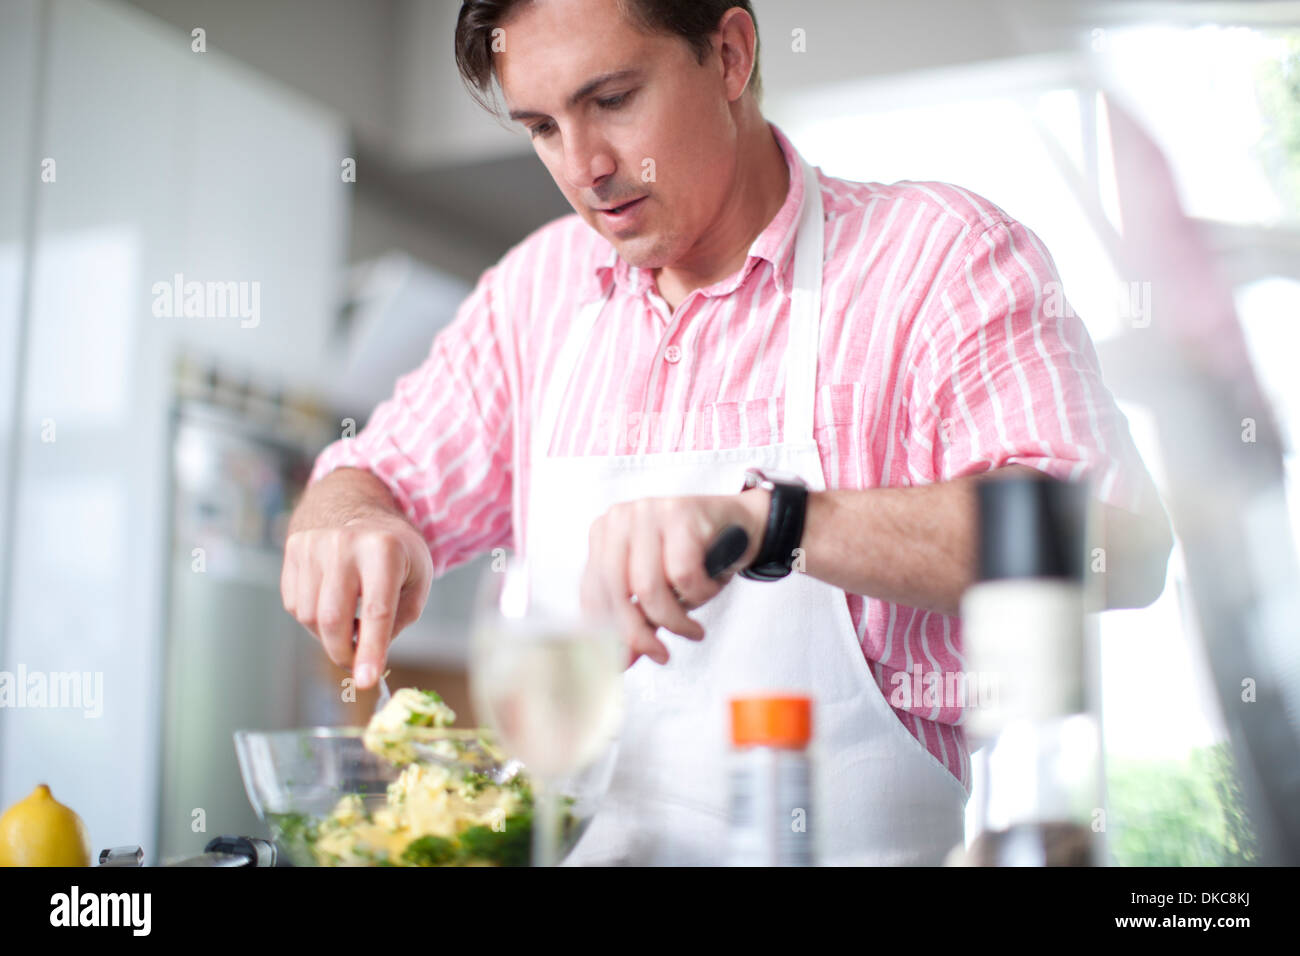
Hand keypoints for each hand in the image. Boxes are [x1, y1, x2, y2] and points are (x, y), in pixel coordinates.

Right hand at [280, 512, 433, 687]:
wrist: (359, 508)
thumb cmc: (395, 552)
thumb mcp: (417, 580)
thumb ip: (398, 621)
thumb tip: (367, 659)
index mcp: (384, 549)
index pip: (376, 611)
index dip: (371, 650)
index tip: (367, 681)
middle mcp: (344, 544)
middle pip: (332, 619)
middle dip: (344, 653)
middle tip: (357, 665)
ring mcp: (313, 545)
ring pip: (309, 617)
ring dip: (329, 634)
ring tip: (350, 621)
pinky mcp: (294, 550)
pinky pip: (295, 605)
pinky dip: (314, 617)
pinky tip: (332, 601)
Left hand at [579, 491, 767, 667]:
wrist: (740, 524)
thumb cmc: (696, 557)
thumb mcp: (660, 589)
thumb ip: (638, 619)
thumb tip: (622, 660)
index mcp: (605, 532)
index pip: (593, 591)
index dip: (608, 632)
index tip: (624, 661)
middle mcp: (621, 518)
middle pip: (617, 591)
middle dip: (639, 633)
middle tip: (661, 655)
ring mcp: (649, 511)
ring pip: (648, 587)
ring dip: (675, 620)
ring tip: (693, 629)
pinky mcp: (680, 513)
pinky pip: (683, 574)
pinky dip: (699, 593)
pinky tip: (709, 589)